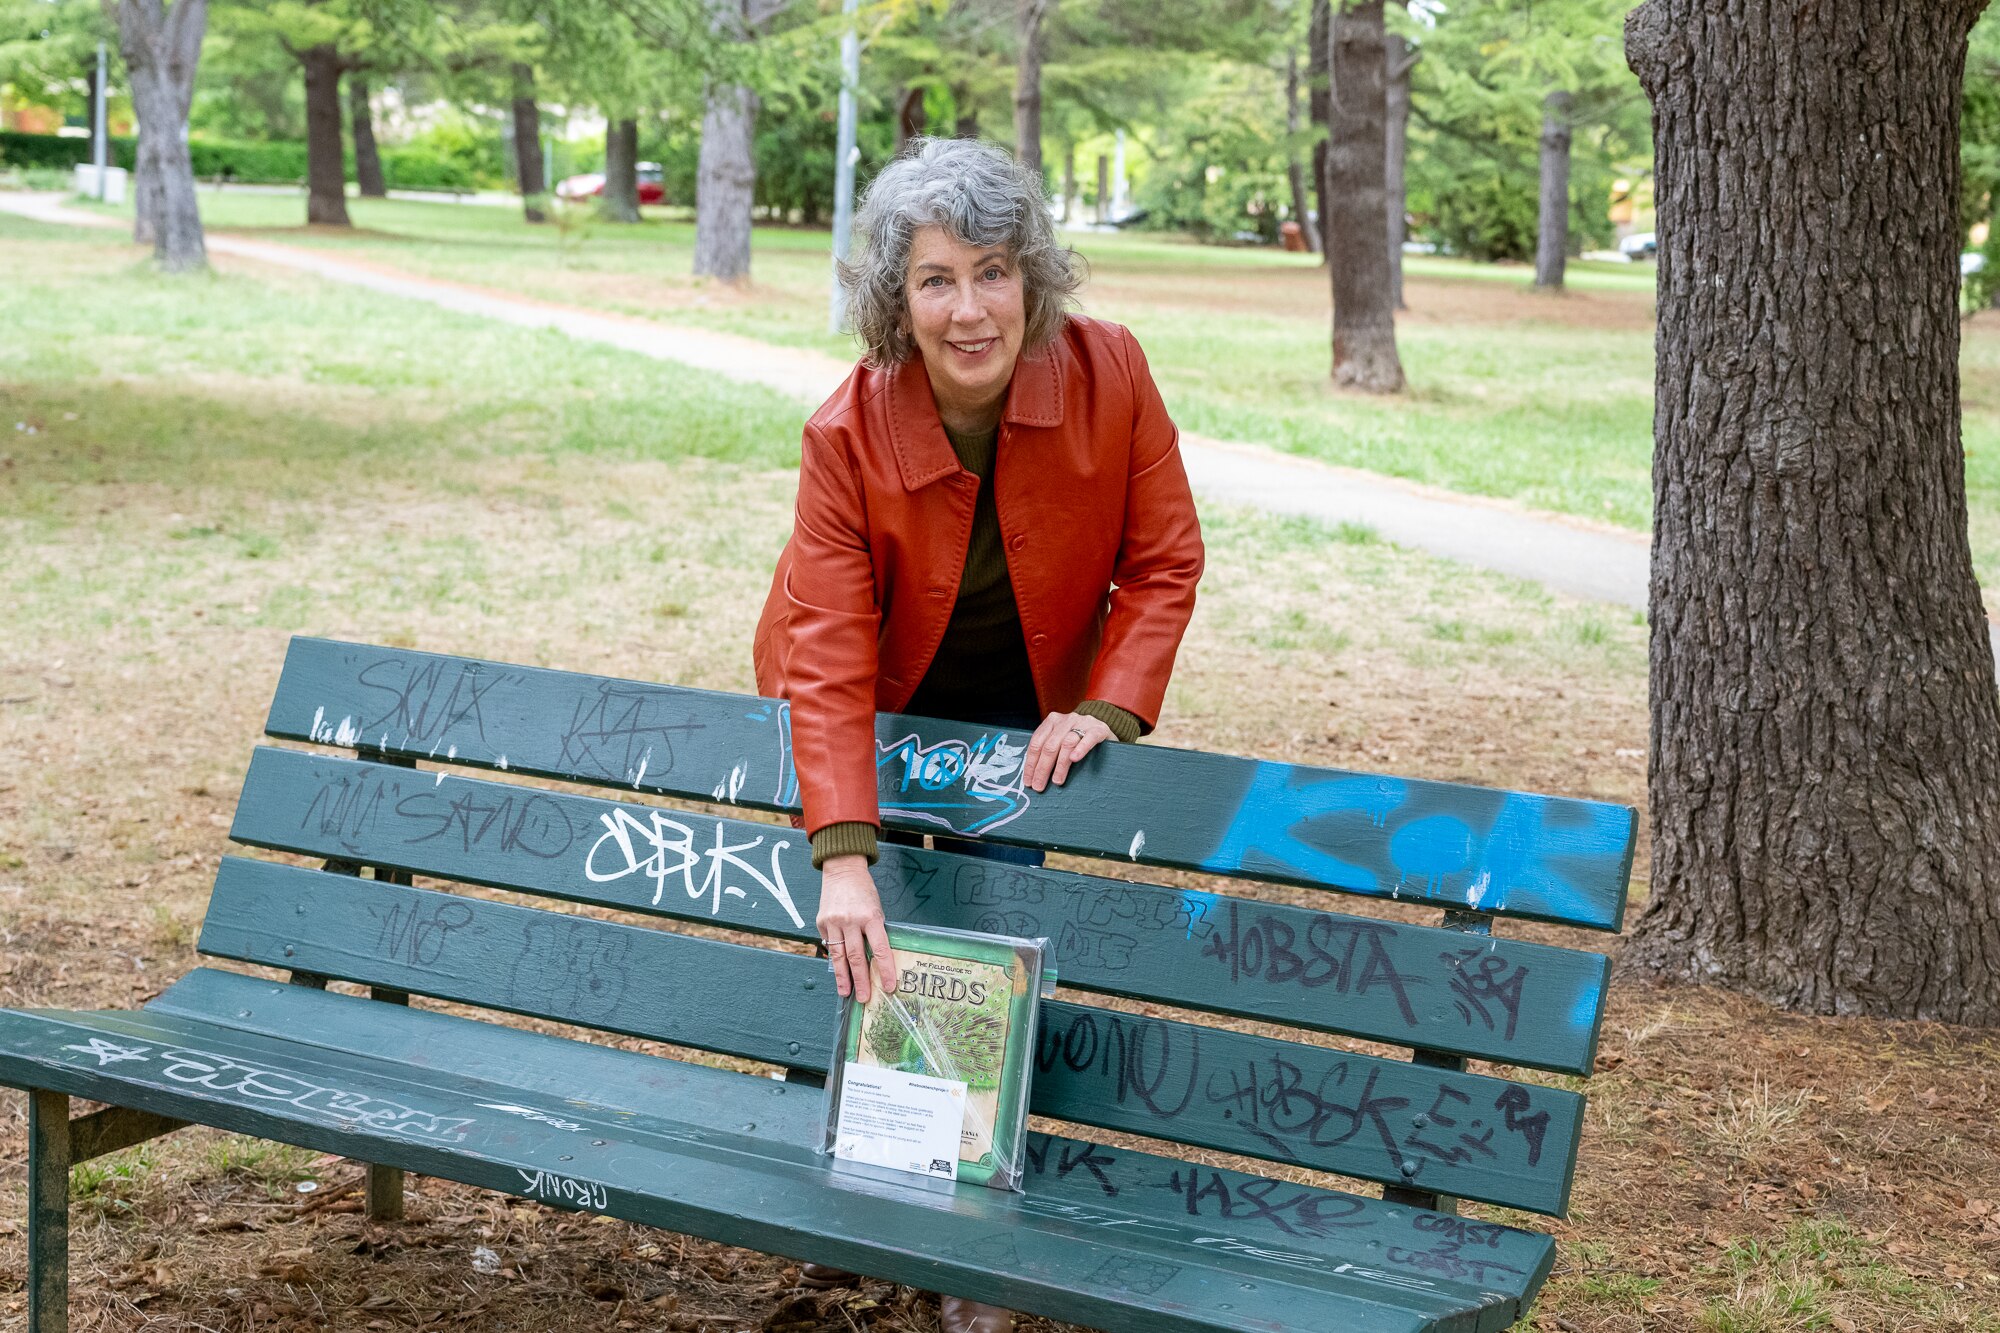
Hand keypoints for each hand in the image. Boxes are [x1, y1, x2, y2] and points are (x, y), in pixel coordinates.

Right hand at [816, 855, 896, 1002]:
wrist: (842, 870)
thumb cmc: (864, 891)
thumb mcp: (876, 909)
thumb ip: (874, 933)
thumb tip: (875, 960)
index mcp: (871, 917)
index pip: (881, 949)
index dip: (886, 970)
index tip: (889, 986)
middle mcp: (851, 920)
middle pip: (857, 957)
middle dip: (861, 980)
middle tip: (864, 998)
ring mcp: (834, 922)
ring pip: (839, 956)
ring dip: (843, 978)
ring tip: (846, 993)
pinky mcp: (822, 923)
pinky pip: (830, 945)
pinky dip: (835, 960)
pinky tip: (839, 972)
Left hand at [1024, 711, 1113, 791]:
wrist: (1104, 729)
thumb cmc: (1079, 739)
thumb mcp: (1061, 740)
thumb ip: (1048, 751)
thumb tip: (1033, 776)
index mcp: (1052, 721)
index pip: (1036, 743)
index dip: (1031, 763)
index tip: (1028, 781)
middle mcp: (1066, 720)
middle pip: (1049, 745)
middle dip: (1042, 768)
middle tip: (1039, 786)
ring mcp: (1082, 723)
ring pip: (1066, 744)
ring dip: (1060, 765)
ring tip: (1057, 781)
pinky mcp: (1098, 729)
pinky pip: (1088, 738)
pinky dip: (1080, 749)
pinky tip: (1074, 759)